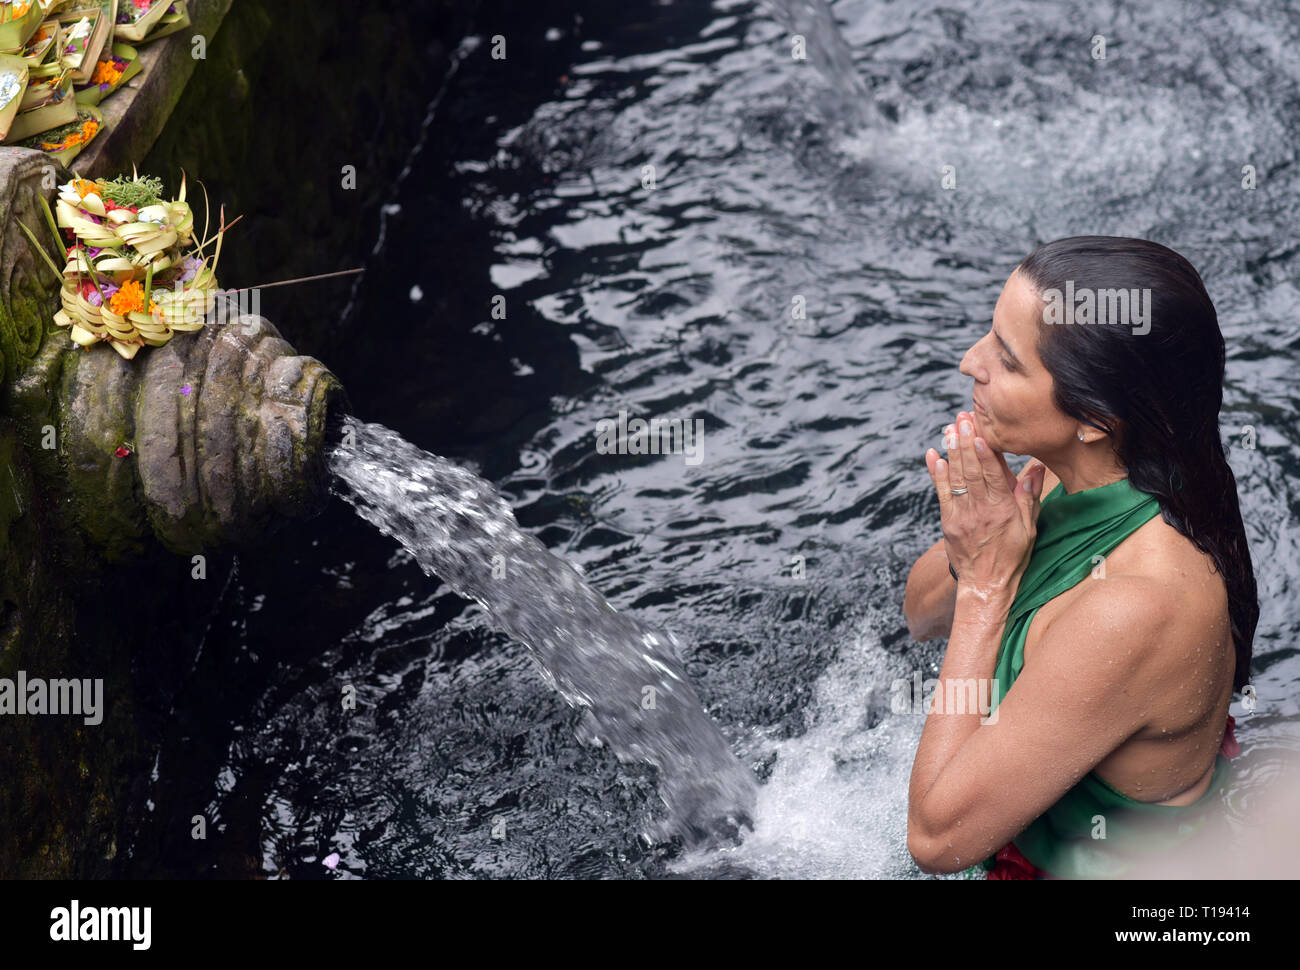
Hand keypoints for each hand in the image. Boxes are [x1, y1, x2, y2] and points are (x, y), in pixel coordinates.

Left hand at [925, 411, 1045, 597]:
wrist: (986, 585)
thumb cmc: (1013, 556)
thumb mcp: (1030, 529)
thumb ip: (1029, 497)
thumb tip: (1035, 467)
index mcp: (1003, 511)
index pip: (993, 477)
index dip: (985, 455)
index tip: (979, 434)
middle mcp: (980, 512)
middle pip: (971, 473)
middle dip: (965, 444)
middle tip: (962, 419)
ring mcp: (961, 517)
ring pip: (955, 479)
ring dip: (951, 452)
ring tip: (949, 428)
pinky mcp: (948, 522)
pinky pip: (941, 494)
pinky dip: (937, 473)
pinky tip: (934, 455)